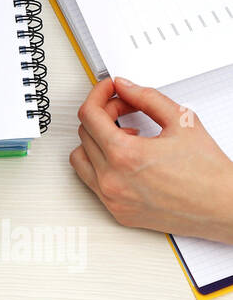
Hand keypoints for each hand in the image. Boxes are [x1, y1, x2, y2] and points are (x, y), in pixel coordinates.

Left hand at [70, 78, 232, 242]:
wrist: (222, 207)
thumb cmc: (208, 172)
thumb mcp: (181, 121)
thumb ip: (146, 97)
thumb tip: (125, 87)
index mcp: (125, 155)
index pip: (89, 114)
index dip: (98, 94)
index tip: (109, 89)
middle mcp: (112, 180)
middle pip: (84, 133)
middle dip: (103, 114)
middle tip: (126, 110)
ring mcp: (112, 199)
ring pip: (80, 158)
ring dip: (95, 140)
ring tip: (123, 136)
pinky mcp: (118, 213)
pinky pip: (92, 182)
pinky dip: (100, 165)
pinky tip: (124, 158)